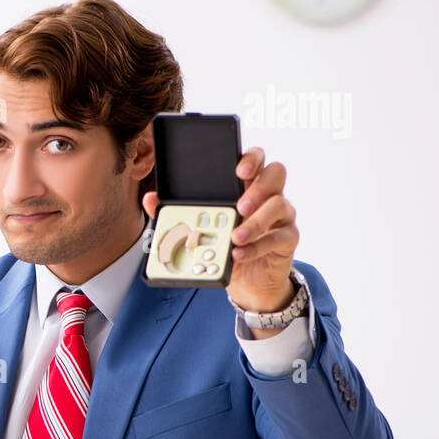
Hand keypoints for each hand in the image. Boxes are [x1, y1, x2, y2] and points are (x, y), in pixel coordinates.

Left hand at [142, 146, 298, 313]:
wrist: (246, 280)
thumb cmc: (224, 246)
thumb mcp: (200, 229)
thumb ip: (177, 212)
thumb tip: (151, 199)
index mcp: (247, 184)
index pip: (256, 158)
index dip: (251, 158)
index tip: (238, 170)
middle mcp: (268, 195)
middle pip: (276, 173)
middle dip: (258, 186)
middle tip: (239, 205)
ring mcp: (282, 216)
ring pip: (280, 205)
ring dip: (256, 221)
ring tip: (235, 235)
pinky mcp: (287, 239)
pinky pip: (279, 237)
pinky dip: (257, 246)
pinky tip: (239, 253)